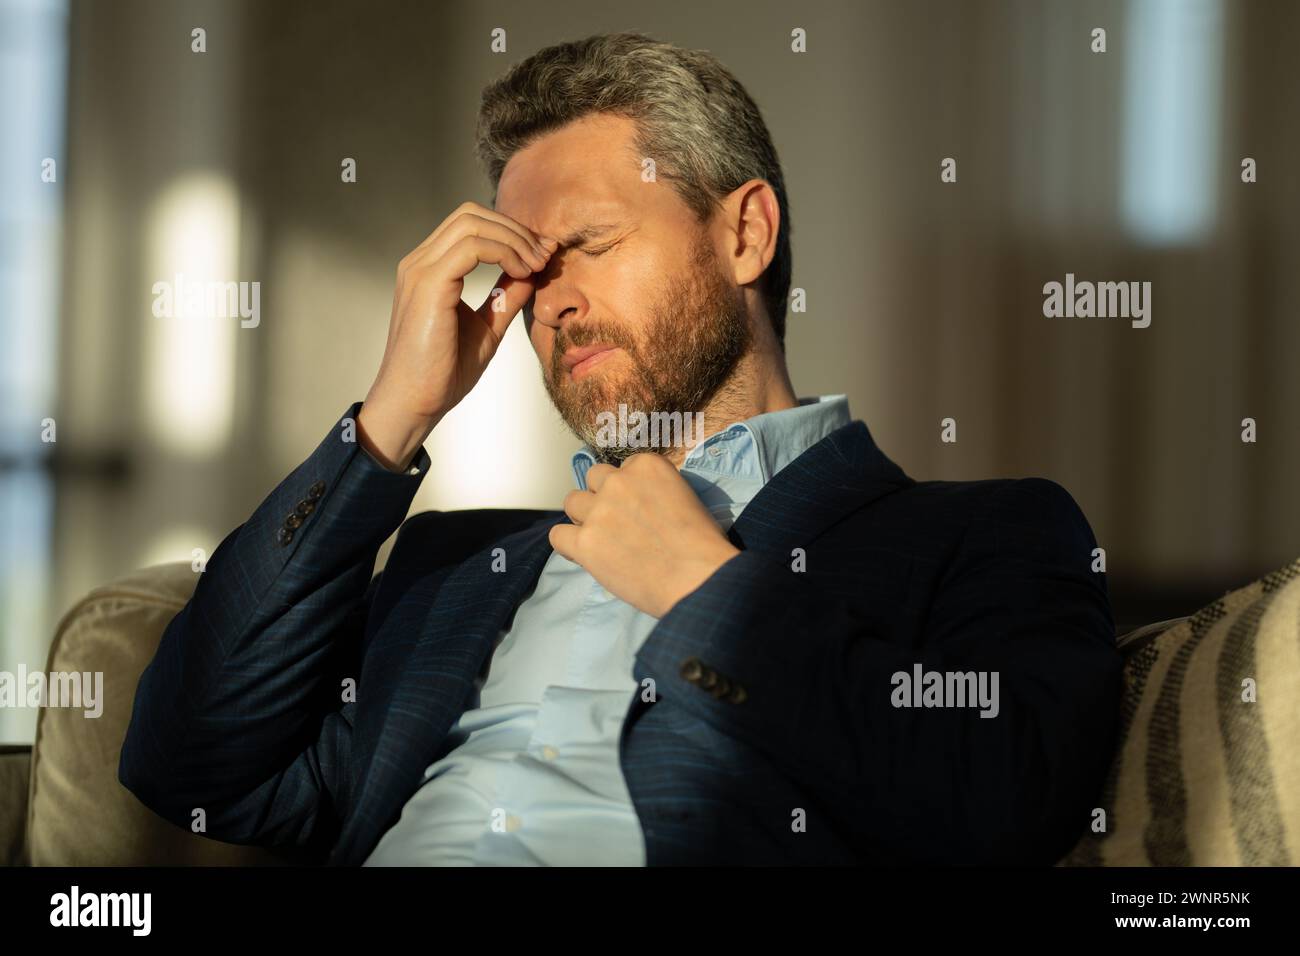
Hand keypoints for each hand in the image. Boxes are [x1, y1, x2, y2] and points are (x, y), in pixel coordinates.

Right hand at [357, 202, 557, 469]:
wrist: (415, 403)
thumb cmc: (441, 373)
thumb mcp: (486, 327)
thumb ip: (505, 296)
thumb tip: (531, 273)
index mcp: (429, 269)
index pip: (470, 224)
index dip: (511, 231)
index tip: (543, 254)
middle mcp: (420, 262)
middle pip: (471, 214)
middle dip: (515, 229)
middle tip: (545, 255)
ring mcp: (420, 270)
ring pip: (472, 223)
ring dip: (513, 239)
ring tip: (536, 265)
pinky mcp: (428, 284)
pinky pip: (472, 247)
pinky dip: (504, 253)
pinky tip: (522, 273)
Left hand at [549, 453, 740, 617]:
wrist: (698, 579)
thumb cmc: (702, 546)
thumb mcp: (685, 499)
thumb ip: (655, 493)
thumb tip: (638, 509)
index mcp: (648, 465)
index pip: (623, 467)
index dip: (627, 489)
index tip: (635, 509)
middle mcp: (619, 481)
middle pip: (594, 478)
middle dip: (602, 497)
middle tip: (617, 523)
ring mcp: (599, 511)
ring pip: (572, 501)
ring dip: (583, 517)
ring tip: (600, 539)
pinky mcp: (585, 542)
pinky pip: (557, 535)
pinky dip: (568, 545)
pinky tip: (584, 556)